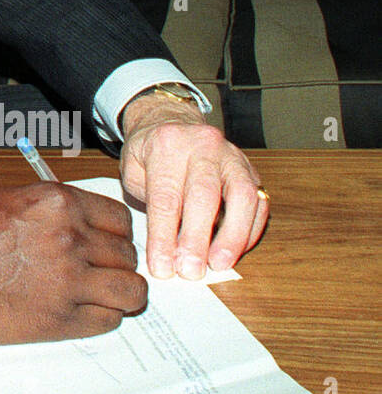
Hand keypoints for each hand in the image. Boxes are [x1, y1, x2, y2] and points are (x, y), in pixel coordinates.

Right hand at [0, 184, 146, 343]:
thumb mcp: (9, 201)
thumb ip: (51, 209)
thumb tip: (80, 222)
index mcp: (58, 202)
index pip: (120, 219)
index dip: (117, 234)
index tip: (108, 244)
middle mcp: (71, 237)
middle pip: (127, 254)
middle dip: (117, 264)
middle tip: (100, 272)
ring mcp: (70, 279)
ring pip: (131, 290)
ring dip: (120, 293)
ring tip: (102, 296)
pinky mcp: (61, 317)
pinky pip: (109, 319)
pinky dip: (102, 317)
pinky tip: (82, 311)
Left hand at [119, 93, 268, 278]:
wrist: (171, 122)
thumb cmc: (150, 153)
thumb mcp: (133, 169)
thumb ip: (148, 203)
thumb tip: (165, 249)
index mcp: (167, 145)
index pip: (166, 197)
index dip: (164, 236)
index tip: (162, 267)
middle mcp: (203, 146)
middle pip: (204, 196)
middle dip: (197, 239)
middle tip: (190, 271)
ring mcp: (232, 156)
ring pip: (242, 197)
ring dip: (232, 237)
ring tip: (219, 265)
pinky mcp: (251, 169)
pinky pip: (259, 202)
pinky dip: (250, 230)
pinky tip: (236, 251)